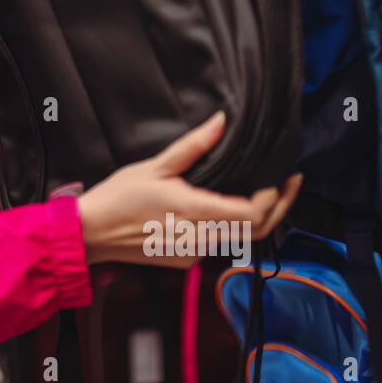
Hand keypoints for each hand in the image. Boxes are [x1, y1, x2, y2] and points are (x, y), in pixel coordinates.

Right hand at [76, 112, 301, 266]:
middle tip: (291, 182)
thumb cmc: (117, 197)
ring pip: (242, 240)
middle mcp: (200, 239)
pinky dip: (234, 226)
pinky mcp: (187, 260)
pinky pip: (221, 243)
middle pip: (258, 231)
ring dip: (260, 217)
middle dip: (280, 207)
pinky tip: (231, 205)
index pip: (253, 214)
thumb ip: (193, 146)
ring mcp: (195, 253)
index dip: (273, 197)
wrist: (90, 234)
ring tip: (268, 189)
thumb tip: (221, 122)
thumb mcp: (154, 166)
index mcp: (194, 213)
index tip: (280, 176)